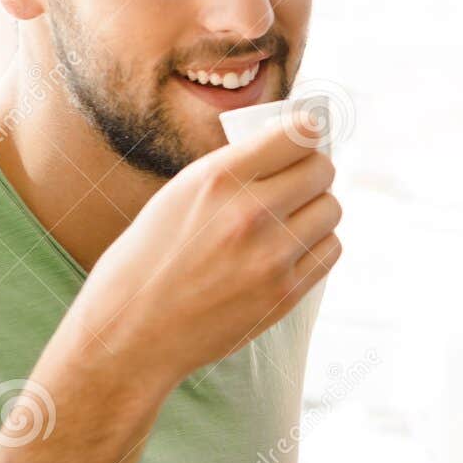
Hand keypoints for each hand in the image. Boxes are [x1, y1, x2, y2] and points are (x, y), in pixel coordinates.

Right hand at [67, 115, 339, 389]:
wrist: (131, 331)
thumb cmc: (149, 258)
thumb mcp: (179, 195)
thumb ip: (234, 171)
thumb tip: (292, 146)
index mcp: (217, 178)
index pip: (297, 134)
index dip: (306, 131)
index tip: (306, 135)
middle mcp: (250, 212)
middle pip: (323, 170)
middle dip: (313, 172)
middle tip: (299, 181)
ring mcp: (272, 256)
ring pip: (332, 210)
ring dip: (317, 210)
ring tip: (291, 219)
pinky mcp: (286, 292)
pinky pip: (330, 249)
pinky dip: (318, 245)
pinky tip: (292, 248)